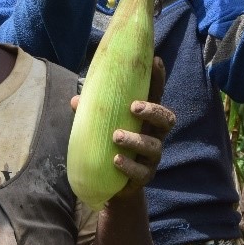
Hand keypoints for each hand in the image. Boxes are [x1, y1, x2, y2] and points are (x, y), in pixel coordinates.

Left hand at [71, 58, 175, 200]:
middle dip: (153, 111)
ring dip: (135, 139)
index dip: (159, 79)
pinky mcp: (144, 176)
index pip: (156, 95)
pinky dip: (129, 165)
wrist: (111, 184)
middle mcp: (154, 135)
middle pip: (167, 119)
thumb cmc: (108, 145)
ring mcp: (151, 157)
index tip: (156, 60)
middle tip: (133, 107)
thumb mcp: (100, 125)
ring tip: (116, 136)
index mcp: (146, 118)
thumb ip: (92, 112)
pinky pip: (141, 171)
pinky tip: (116, 160)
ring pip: (153, 146)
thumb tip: (76, 100)